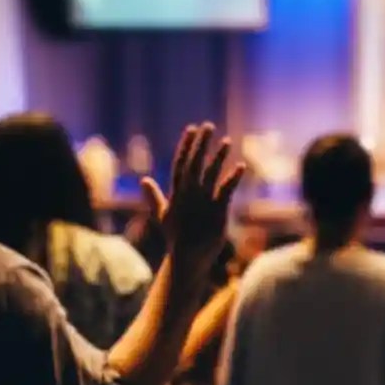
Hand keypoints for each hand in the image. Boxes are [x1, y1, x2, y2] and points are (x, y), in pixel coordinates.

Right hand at [140, 123, 245, 269]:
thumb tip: (143, 181)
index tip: (192, 129)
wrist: (188, 259)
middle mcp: (188, 195)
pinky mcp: (217, 212)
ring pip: (210, 174)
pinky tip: (241, 166)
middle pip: (194, 164)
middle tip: (208, 126)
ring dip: (218, 156)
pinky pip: (226, 191)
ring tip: (227, 140)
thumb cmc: (176, 237)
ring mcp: (203, 203)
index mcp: (176, 194)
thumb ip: (154, 196)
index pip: (180, 164)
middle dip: (200, 144)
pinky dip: (233, 178)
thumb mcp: (163, 215)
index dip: (186, 146)